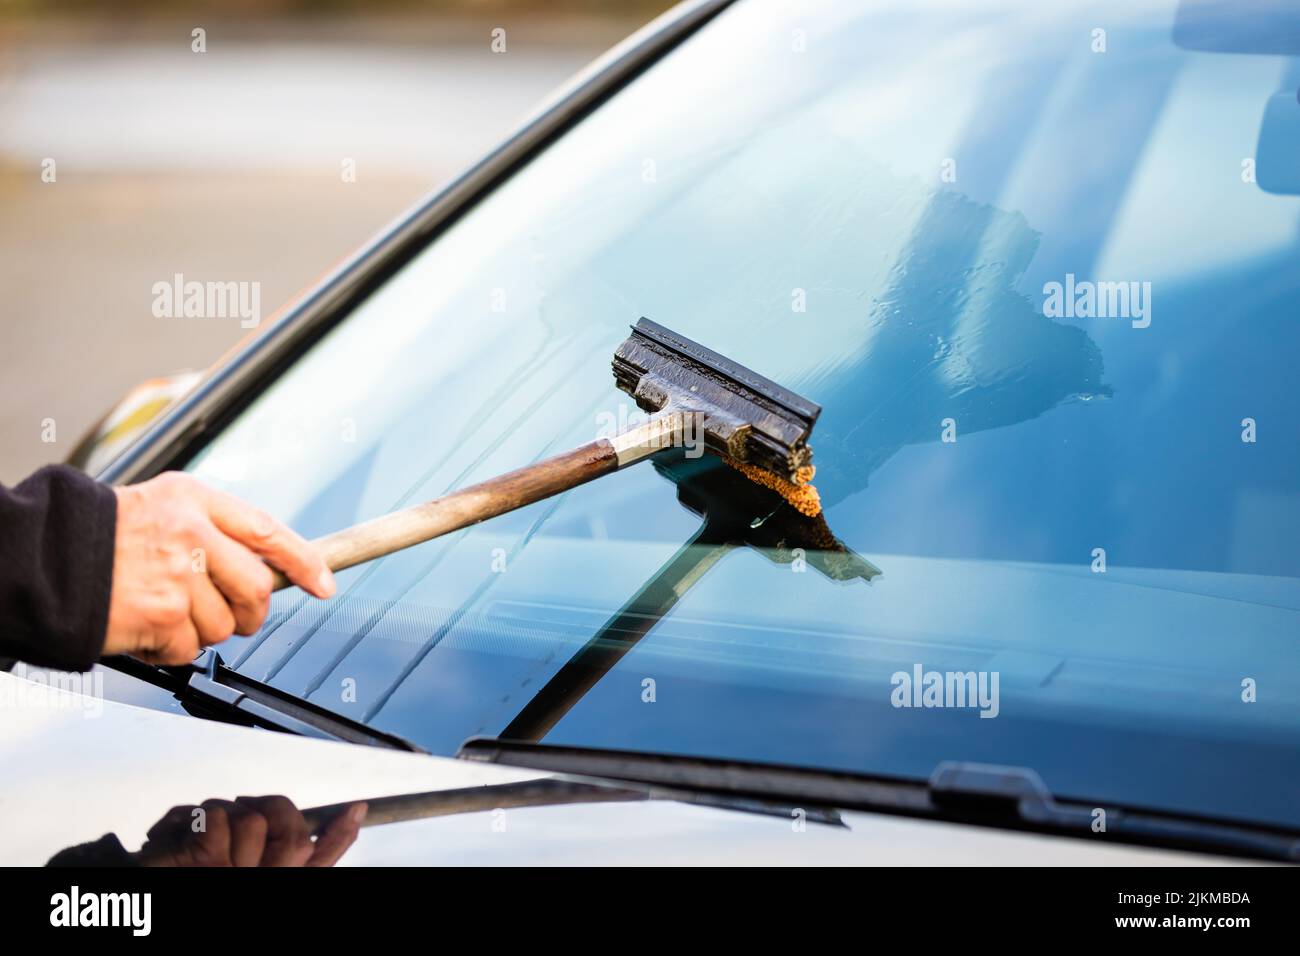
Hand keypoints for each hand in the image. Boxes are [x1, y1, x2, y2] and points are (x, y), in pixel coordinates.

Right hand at [106, 471, 334, 664]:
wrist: (42, 557)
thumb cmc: (103, 536)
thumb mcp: (163, 507)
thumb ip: (213, 529)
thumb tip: (268, 568)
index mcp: (195, 500)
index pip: (269, 532)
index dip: (304, 562)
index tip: (323, 584)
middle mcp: (191, 533)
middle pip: (256, 588)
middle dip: (252, 613)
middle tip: (232, 616)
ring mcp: (178, 575)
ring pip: (224, 624)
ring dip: (201, 631)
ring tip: (167, 614)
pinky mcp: (160, 614)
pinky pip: (188, 648)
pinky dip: (170, 649)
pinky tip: (145, 629)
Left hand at [136, 795, 365, 866]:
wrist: (129, 911)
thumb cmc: (172, 886)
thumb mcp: (221, 869)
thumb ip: (264, 854)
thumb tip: (300, 828)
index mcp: (266, 881)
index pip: (318, 861)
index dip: (340, 835)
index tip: (356, 808)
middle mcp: (257, 881)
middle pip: (293, 833)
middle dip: (274, 812)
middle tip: (246, 814)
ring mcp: (234, 873)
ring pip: (252, 817)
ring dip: (221, 816)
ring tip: (193, 841)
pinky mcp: (207, 862)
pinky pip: (217, 817)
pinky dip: (190, 819)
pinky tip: (171, 839)